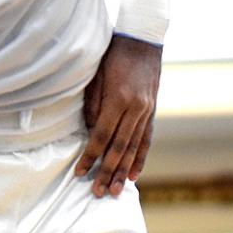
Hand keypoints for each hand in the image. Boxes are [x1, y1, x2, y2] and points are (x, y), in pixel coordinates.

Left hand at [77, 35, 161, 196]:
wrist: (142, 40)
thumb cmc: (112, 53)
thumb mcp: (97, 74)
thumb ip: (93, 104)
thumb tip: (90, 131)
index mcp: (119, 99)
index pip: (101, 135)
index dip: (90, 155)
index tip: (80, 172)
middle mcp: (135, 109)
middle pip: (119, 147)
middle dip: (107, 171)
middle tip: (98, 192)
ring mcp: (147, 111)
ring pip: (134, 147)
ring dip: (124, 171)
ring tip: (117, 190)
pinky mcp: (152, 111)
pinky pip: (146, 139)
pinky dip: (140, 157)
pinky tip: (135, 173)